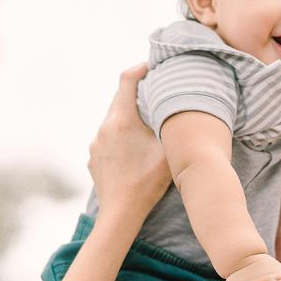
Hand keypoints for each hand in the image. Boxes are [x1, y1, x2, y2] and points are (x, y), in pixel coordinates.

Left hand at [88, 65, 170, 219]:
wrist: (120, 214)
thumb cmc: (147, 183)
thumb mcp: (168, 151)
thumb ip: (175, 125)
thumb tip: (187, 107)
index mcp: (122, 119)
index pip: (127, 79)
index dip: (141, 68)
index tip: (154, 66)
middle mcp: (104, 126)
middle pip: (119, 98)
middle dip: (138, 94)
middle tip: (158, 94)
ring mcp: (96, 142)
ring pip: (113, 119)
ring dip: (129, 116)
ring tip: (148, 124)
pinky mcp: (94, 157)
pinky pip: (107, 137)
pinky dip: (121, 135)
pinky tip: (134, 148)